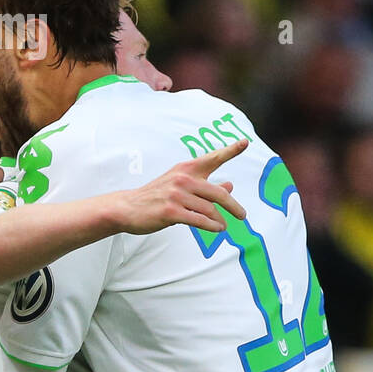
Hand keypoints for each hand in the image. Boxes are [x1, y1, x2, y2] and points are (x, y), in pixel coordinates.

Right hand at [112, 139, 249, 234]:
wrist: (127, 207)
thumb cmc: (157, 196)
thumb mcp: (181, 184)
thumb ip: (205, 184)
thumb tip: (230, 185)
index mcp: (186, 169)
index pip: (212, 158)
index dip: (230, 150)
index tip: (244, 142)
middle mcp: (183, 179)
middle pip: (218, 193)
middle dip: (233, 206)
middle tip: (242, 215)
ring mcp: (176, 195)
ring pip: (210, 209)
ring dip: (220, 220)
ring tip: (223, 226)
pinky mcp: (171, 212)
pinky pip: (199, 220)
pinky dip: (211, 226)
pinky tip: (217, 229)